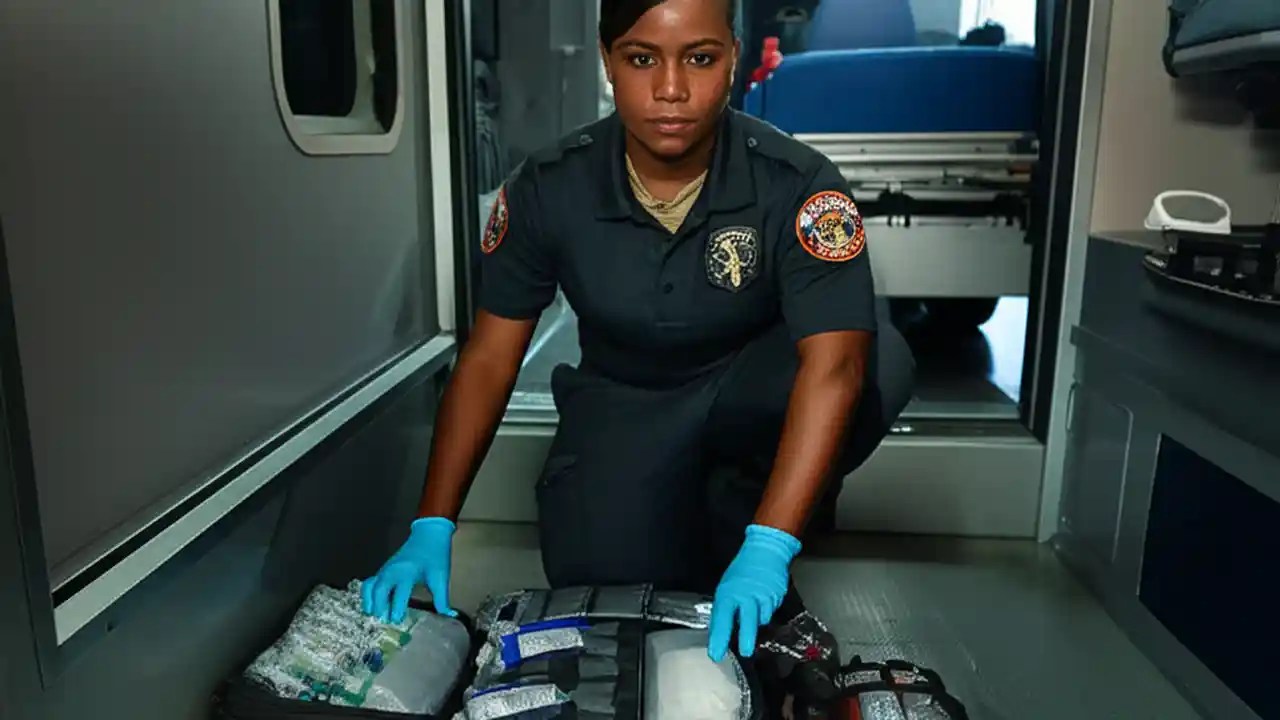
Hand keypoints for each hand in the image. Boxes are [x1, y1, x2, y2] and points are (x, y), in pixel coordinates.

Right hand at [361, 517, 457, 622]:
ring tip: (372, 615)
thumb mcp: (441, 578)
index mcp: (407, 572)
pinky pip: (370, 583)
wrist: (429, 534)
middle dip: (379, 606)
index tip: (396, 622)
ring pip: (370, 586)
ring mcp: (385, 569)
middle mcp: (392, 571)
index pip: (399, 594)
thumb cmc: (436, 556)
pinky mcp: (383, 570)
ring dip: (369, 601)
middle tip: (382, 622)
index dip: (396, 609)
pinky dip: (368, 595)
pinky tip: (371, 606)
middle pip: (379, 590)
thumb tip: (450, 616)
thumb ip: (443, 599)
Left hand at [708, 524, 801, 661]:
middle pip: (747, 621)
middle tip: (745, 652)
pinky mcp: (777, 597)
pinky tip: (763, 604)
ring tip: (753, 614)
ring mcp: (764, 596)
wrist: (767, 550)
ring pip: (761, 619)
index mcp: (729, 592)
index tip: (715, 654)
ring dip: (756, 623)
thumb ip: (725, 608)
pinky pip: (770, 612)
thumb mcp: (727, 586)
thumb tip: (720, 630)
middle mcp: (747, 595)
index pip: (722, 618)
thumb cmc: (743, 569)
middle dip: (746, 638)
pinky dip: (765, 613)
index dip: (719, 637)